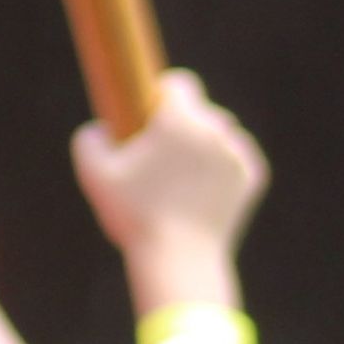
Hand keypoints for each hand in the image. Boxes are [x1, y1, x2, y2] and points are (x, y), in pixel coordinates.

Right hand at [71, 73, 267, 264]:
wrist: (180, 260)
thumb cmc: (135, 216)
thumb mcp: (95, 175)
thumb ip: (89, 139)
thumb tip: (100, 129)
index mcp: (181, 119)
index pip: (180, 83)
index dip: (164, 92)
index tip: (152, 110)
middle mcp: (217, 129)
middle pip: (200, 111)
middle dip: (183, 125)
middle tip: (161, 155)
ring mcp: (238, 153)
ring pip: (220, 135)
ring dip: (204, 146)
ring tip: (181, 177)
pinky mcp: (253, 176)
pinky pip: (236, 159)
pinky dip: (222, 169)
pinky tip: (202, 188)